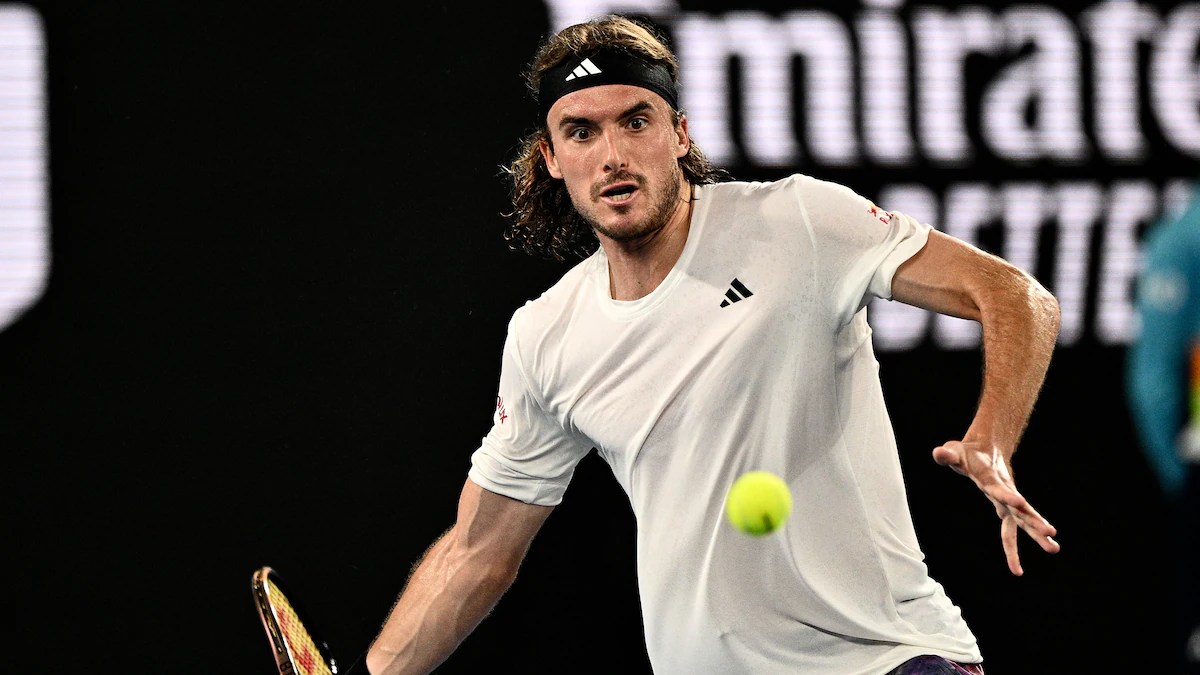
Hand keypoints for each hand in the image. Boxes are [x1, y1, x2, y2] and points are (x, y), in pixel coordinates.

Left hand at [932, 440, 1059, 575]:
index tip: (1019, 501)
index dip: (1007, 495)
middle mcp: (1004, 491)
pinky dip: (1028, 535)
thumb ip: (946, 454)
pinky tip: (1045, 545)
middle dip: (1034, 521)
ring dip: (1037, 533)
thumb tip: (939, 453)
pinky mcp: (1007, 505)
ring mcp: (1007, 499)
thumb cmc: (966, 452)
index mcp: (990, 479)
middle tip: (1051, 533)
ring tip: (1054, 548)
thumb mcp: (953, 451)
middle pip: (1019, 508)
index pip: (999, 489)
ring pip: (1023, 519)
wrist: (986, 446)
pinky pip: (1016, 525)